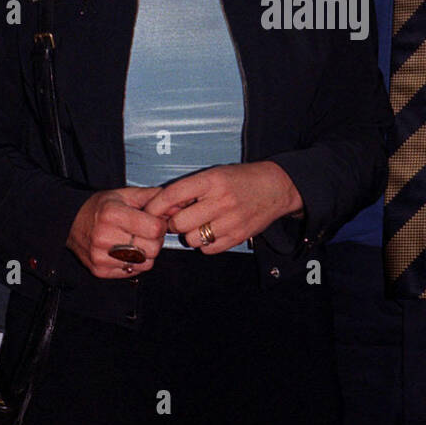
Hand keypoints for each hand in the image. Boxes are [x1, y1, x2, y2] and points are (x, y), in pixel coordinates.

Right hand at [66, 187, 167, 278]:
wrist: (70, 222)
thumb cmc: (100, 208)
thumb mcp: (124, 195)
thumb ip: (152, 197)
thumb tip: (177, 206)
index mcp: (112, 214)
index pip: (155, 229)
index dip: (160, 225)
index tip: (155, 222)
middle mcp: (104, 236)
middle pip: (152, 248)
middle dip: (155, 241)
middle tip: (146, 233)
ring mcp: (101, 256)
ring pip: (145, 263)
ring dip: (146, 253)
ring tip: (136, 242)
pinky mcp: (100, 270)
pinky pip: (133, 271)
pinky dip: (135, 263)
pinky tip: (126, 251)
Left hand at [142, 161, 303, 253]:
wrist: (276, 187)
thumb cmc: (241, 179)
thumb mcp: (215, 175)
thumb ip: (190, 190)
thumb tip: (163, 208)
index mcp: (212, 180)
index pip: (173, 195)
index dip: (156, 206)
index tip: (149, 211)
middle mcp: (221, 200)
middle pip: (179, 223)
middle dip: (174, 223)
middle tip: (180, 218)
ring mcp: (231, 220)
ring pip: (192, 239)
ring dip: (190, 234)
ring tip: (199, 225)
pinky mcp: (238, 236)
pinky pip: (208, 249)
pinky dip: (205, 244)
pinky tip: (211, 232)